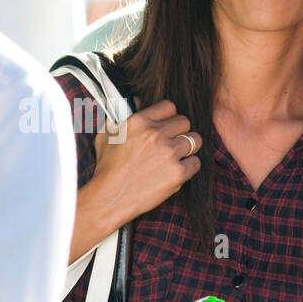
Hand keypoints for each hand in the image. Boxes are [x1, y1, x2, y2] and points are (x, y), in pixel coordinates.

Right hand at [92, 99, 201, 222]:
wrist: (110, 198)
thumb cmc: (107, 169)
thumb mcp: (106, 135)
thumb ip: (122, 117)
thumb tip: (137, 103)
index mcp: (139, 122)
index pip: (169, 107)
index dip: (169, 116)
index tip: (167, 125)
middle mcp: (155, 134)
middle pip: (185, 122)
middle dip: (180, 131)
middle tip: (172, 142)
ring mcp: (168, 153)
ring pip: (195, 140)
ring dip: (188, 148)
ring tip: (177, 156)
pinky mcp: (178, 173)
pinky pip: (196, 162)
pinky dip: (189, 167)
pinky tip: (177, 171)